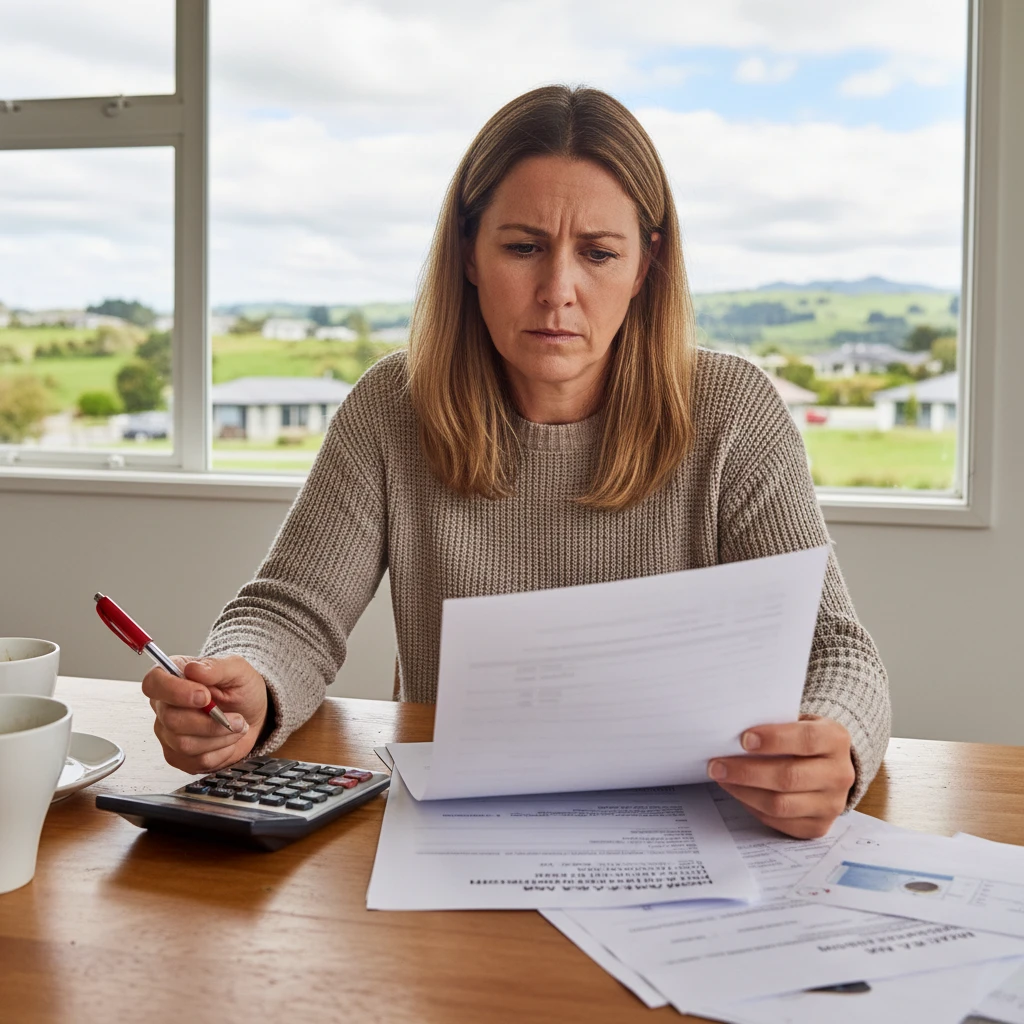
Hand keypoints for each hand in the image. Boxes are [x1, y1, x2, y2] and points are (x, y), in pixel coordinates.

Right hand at [142, 655, 268, 773]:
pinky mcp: (178, 756)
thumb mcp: (237, 670)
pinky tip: (228, 739)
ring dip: (220, 736)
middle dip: (210, 722)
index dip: (175, 691)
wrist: (253, 714)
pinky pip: (197, 761)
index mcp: (173, 677)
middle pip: (171, 719)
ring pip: (184, 744)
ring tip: (238, 725)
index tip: (204, 696)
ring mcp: (168, 733)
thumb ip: (216, 667)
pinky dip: (221, 751)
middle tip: (236, 718)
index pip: (154, 683)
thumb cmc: (241, 689)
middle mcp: (164, 706)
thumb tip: (193, 669)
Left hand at [707, 714, 855, 838]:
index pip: (806, 740)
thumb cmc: (802, 737)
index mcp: (836, 740)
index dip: (773, 739)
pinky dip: (752, 806)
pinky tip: (737, 792)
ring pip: (781, 804)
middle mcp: (839, 775)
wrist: (830, 765)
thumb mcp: (799, 722)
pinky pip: (779, 821)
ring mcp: (831, 804)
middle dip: (747, 771)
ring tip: (722, 778)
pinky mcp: (818, 826)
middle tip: (716, 764)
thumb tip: (731, 731)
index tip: (743, 739)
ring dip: (744, 792)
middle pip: (789, 777)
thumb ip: (774, 724)